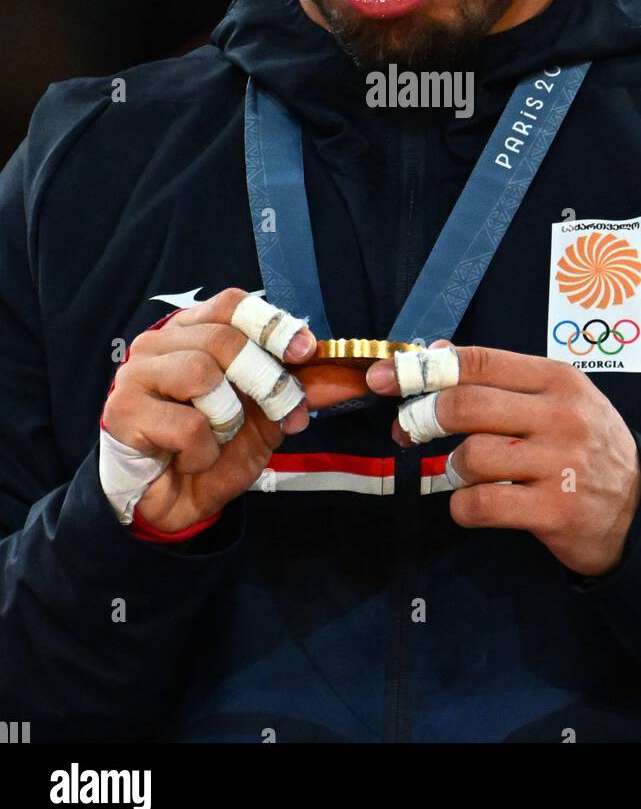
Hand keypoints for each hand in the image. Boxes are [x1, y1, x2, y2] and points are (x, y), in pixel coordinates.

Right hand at [103, 287, 315, 531]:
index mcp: (192, 332)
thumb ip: (300, 392)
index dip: (272, 324)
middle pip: (224, 339)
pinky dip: (204, 452)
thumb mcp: (266, 419)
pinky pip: (186, 425)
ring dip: (228, 419)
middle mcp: (159, 343)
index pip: (232, 304)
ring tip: (220, 440)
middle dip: (267, 381)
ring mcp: (134, 374)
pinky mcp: (121, 412)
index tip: (305, 352)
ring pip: (202, 374)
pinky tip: (191, 460)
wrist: (168, 504)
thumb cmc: (212, 451)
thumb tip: (352, 377)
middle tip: (287, 414)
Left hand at [365, 341, 640, 576]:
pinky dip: (463, 507)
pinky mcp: (555, 510)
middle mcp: (561, 416)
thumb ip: (502, 378)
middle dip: (423, 418)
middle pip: (466, 405)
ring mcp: (560, 464)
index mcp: (558, 379)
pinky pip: (483, 505)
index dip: (422, 369)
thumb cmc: (586, 446)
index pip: (478, 363)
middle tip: (408, 431)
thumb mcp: (558, 399)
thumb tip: (436, 354)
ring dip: (450, 469)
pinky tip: (471, 505)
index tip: (385, 379)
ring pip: (471, 456)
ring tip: (461, 474)